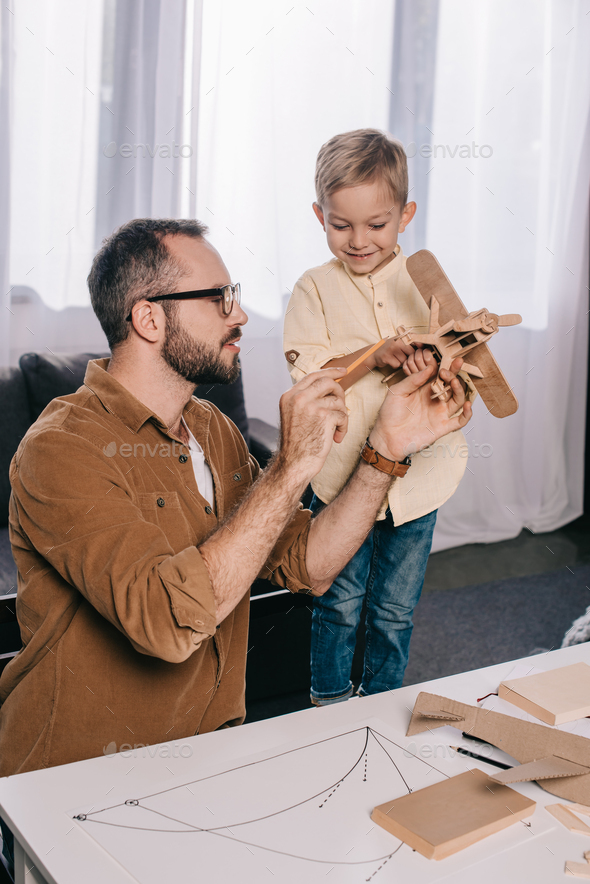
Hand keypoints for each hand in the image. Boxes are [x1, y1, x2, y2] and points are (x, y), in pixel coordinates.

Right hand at [276, 368, 347, 482]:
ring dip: (341, 416)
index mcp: (289, 395)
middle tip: (340, 407)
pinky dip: (343, 428)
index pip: (313, 375)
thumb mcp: (294, 415)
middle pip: (328, 382)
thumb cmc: (297, 443)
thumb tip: (329, 385)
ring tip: (335, 430)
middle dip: (339, 393)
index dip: (330, 371)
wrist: (295, 463)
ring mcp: (311, 406)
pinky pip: (343, 415)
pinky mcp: (324, 416)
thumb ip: (305, 399)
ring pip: (338, 400)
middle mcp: (298, 397)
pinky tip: (336, 437)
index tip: (343, 371)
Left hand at [370, 349, 470, 460]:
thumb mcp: (397, 391)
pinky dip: (467, 414)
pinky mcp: (442, 427)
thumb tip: (430, 368)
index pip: (439, 374)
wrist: (386, 437)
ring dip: (459, 390)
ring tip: (454, 383)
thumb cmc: (389, 414)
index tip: (446, 359)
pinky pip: (460, 421)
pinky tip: (467, 405)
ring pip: (458, 399)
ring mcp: (440, 413)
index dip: (445, 366)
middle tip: (447, 371)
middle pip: (451, 385)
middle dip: (453, 375)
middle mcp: (435, 399)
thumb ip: (413, 379)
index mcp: (424, 388)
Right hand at [372, 338, 422, 370]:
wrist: (375, 351)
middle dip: (410, 357)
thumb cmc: (391, 347)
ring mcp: (390, 349)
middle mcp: (396, 341)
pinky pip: (397, 364)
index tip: (421, 351)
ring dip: (402, 361)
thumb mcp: (401, 340)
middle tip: (405, 356)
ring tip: (397, 357)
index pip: (416, 342)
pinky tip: (392, 360)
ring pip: (404, 360)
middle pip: (411, 353)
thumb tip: (424, 345)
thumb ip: (412, 340)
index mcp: (401, 336)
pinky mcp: (386, 357)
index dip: (420, 348)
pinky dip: (396, 365)